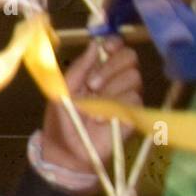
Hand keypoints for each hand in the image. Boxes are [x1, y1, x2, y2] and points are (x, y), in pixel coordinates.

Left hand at [39, 37, 142, 193]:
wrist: (65, 152)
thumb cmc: (62, 121)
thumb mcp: (63, 90)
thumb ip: (78, 67)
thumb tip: (95, 44)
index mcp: (97, 71)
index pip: (116, 47)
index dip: (114, 44)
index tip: (106, 48)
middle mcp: (115, 79)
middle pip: (129, 57)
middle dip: (110, 67)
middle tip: (91, 85)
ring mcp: (126, 96)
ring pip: (133, 77)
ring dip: (110, 90)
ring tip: (92, 107)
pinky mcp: (132, 113)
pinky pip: (134, 98)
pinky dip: (114, 107)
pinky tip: (100, 119)